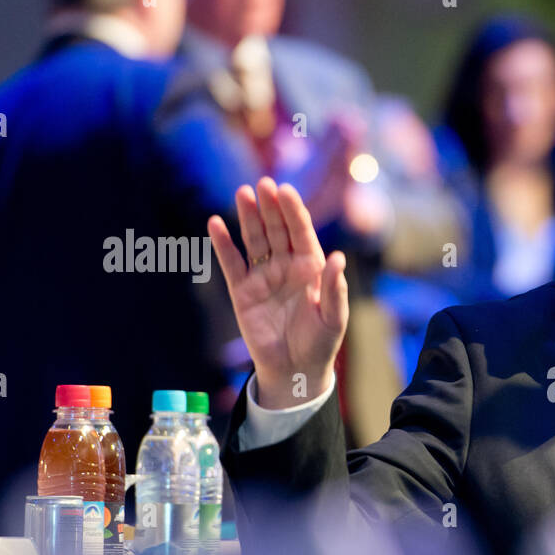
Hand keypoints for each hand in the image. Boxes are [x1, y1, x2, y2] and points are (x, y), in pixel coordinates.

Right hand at [207, 177, 347, 409]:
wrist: (295, 370)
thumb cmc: (320, 343)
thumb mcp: (334, 318)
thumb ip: (334, 289)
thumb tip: (339, 258)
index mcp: (311, 268)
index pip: (301, 232)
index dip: (294, 211)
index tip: (285, 190)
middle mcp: (287, 266)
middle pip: (277, 229)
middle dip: (271, 207)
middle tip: (262, 183)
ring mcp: (264, 276)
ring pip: (254, 239)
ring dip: (248, 216)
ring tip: (242, 194)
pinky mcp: (243, 291)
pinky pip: (231, 263)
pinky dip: (223, 244)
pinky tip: (215, 223)